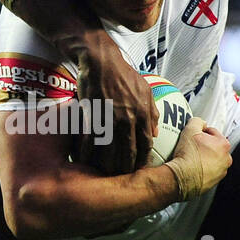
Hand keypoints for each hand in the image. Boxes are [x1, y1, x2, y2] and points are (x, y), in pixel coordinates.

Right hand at [76, 35, 156, 173]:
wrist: (100, 61)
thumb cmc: (123, 74)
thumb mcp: (145, 90)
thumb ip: (152, 112)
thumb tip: (156, 132)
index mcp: (142, 113)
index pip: (146, 144)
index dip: (142, 159)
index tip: (139, 169)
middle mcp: (128, 119)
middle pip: (128, 152)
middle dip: (125, 167)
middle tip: (121, 177)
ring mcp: (109, 119)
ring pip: (109, 150)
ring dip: (105, 164)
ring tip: (102, 173)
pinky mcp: (92, 116)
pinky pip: (90, 140)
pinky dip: (86, 152)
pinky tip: (83, 160)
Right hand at [165, 116, 230, 198]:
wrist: (182, 177)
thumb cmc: (187, 155)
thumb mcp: (190, 129)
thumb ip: (197, 121)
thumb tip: (200, 123)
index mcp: (224, 144)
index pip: (212, 132)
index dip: (201, 132)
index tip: (193, 137)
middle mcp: (226, 159)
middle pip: (214, 146)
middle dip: (204, 146)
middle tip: (192, 147)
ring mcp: (221, 172)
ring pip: (212, 160)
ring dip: (204, 158)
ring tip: (191, 159)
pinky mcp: (214, 182)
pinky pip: (208, 172)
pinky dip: (202, 169)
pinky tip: (193, 168)